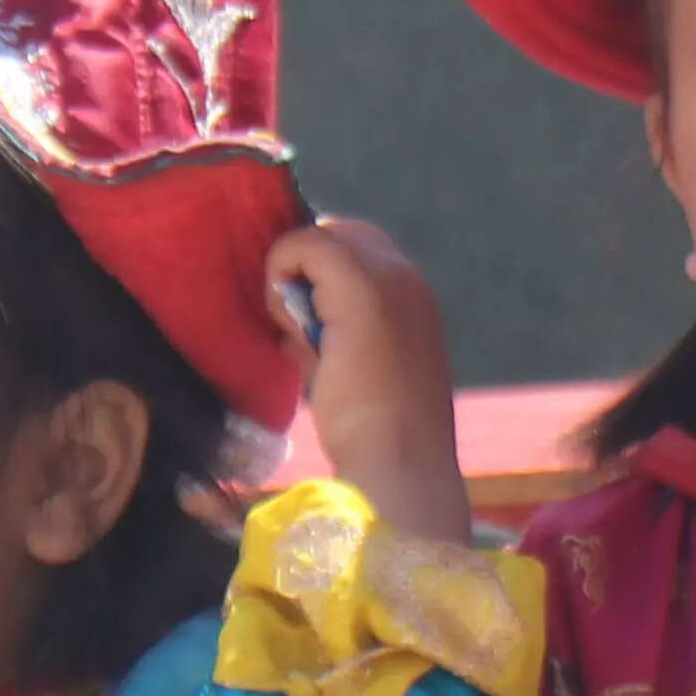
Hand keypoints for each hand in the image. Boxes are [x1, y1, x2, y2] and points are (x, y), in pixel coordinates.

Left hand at [270, 218, 473, 544]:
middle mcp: (408, 276)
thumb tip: (291, 309)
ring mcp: (390, 276)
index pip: (356, 250)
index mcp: (413, 297)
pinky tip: (292, 331)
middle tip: (300, 331)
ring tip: (305, 342)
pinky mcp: (362, 286)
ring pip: (319, 236)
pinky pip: (302, 245)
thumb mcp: (352, 367)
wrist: (400, 463)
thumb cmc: (375, 433)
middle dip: (306, 270)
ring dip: (294, 280)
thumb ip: (331, 330)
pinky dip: (281, 275)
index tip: (311, 332)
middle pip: (337, 233)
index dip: (319, 278)